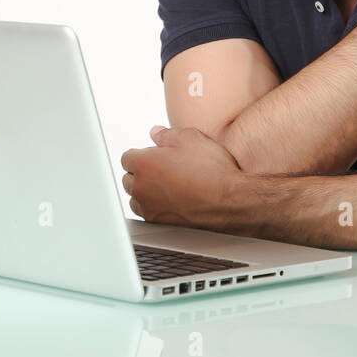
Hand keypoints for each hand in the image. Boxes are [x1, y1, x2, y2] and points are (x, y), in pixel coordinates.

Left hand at [120, 126, 247, 227]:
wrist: (229, 201)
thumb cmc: (213, 171)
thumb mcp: (192, 138)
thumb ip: (167, 134)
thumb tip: (156, 133)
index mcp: (144, 163)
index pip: (126, 157)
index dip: (141, 153)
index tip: (153, 153)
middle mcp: (141, 187)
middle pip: (128, 178)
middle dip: (141, 172)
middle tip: (162, 168)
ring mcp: (149, 208)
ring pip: (136, 198)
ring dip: (145, 191)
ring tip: (167, 185)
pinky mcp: (159, 223)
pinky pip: (148, 213)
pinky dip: (155, 207)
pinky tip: (172, 200)